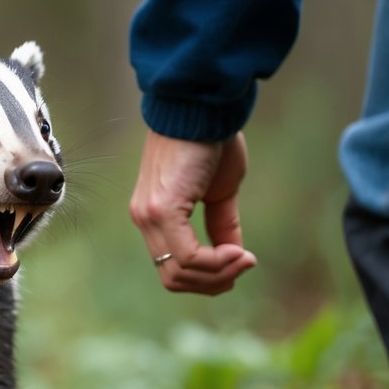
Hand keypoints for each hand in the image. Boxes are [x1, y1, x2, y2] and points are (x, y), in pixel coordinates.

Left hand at [129, 128, 255, 294]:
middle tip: (244, 265)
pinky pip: (187, 255)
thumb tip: (234, 257)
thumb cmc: (211, 141)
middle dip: (214, 282)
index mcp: (154, 216)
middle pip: (174, 278)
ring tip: (244, 258)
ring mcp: (149, 216)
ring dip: (218, 273)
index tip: (241, 262)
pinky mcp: (162, 209)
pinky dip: (216, 262)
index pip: (172, 268)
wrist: (203, 106)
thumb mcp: (221, 192)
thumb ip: (222, 225)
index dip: (208, 277)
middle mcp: (144, 219)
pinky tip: (238, 252)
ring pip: (180, 272)